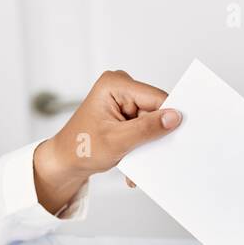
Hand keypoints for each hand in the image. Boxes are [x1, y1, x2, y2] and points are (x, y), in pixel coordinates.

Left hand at [32, 69, 183, 213]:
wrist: (67, 160)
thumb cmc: (81, 148)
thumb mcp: (117, 141)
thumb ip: (147, 129)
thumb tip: (174, 117)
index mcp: (115, 84)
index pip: (156, 97)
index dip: (168, 117)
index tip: (176, 136)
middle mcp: (120, 87)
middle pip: (155, 109)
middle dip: (154, 133)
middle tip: (147, 151)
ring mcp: (123, 99)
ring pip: (152, 121)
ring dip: (147, 142)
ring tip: (132, 155)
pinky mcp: (126, 112)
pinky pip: (145, 126)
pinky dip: (142, 144)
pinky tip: (130, 156)